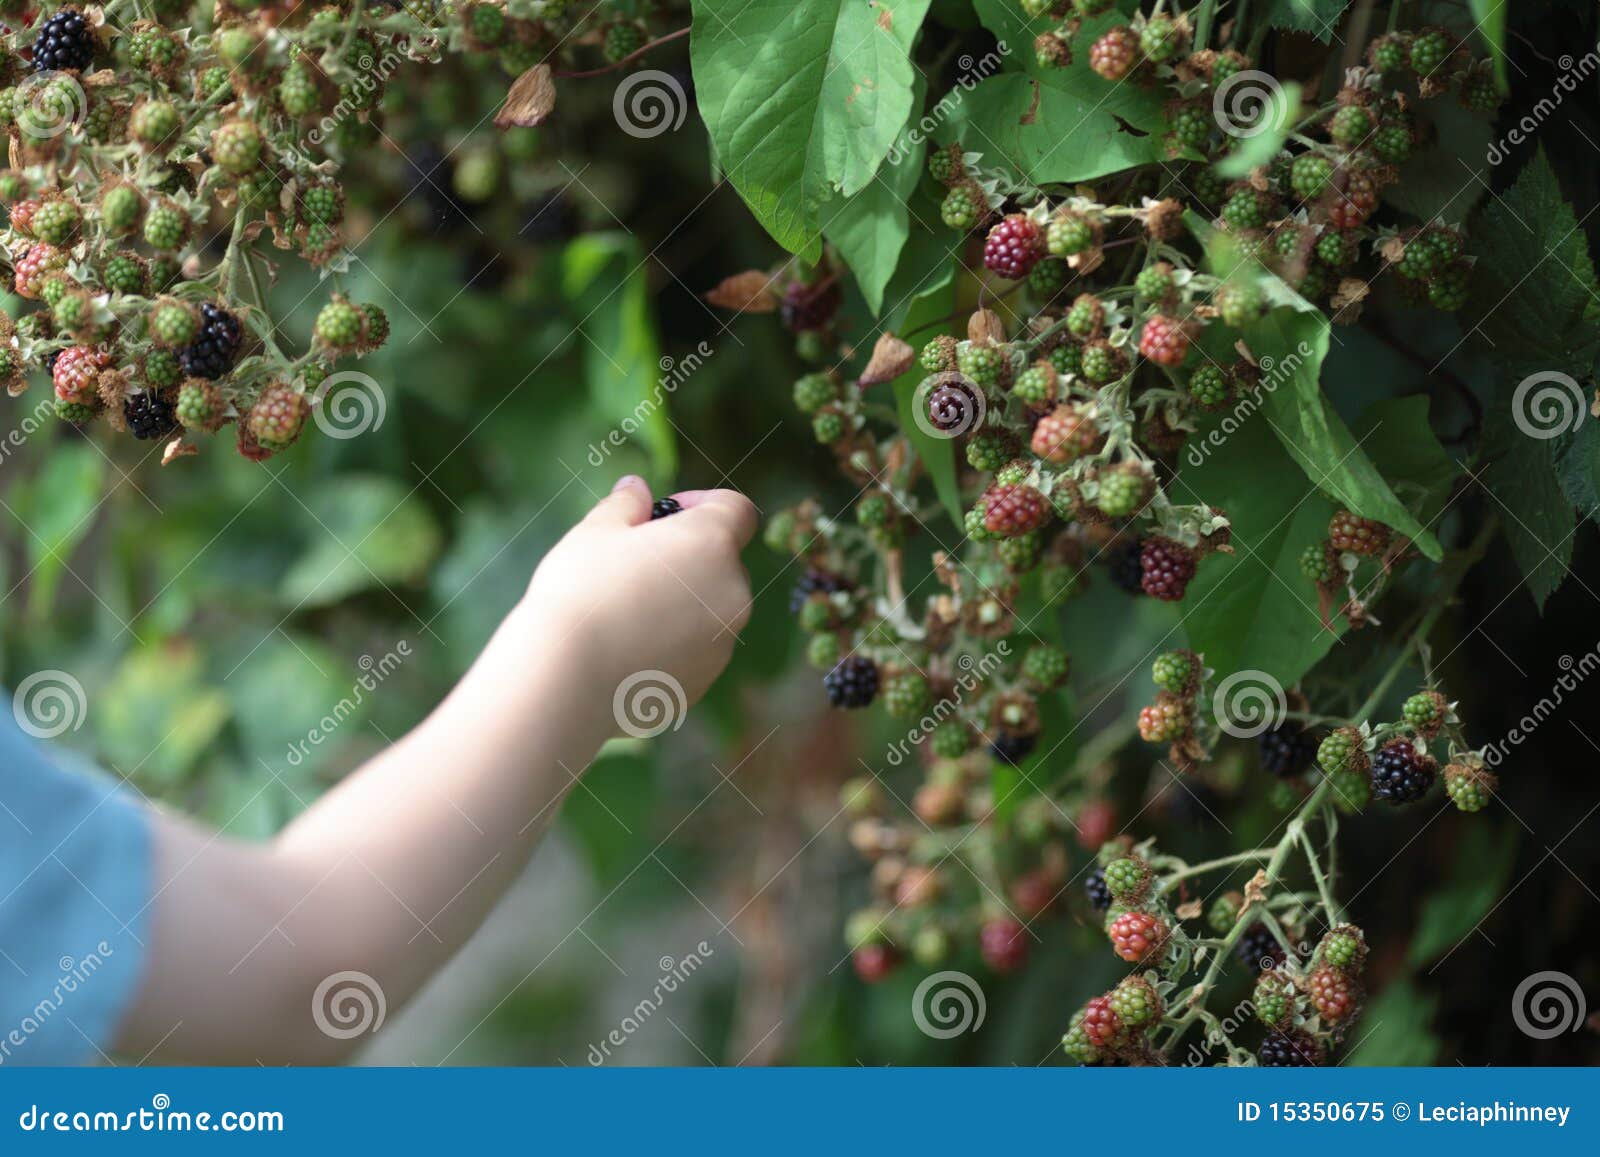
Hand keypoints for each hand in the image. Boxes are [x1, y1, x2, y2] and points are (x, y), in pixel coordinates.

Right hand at [521, 477, 757, 718]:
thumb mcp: (596, 532)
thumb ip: (626, 504)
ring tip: (623, 609)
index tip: (663, 514)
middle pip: (723, 560)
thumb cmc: (581, 593)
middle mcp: (733, 592)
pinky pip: (695, 648)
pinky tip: (625, 647)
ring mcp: (722, 642)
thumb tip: (637, 488)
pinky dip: (671, 641)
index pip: (737, 509)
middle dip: (688, 554)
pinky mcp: (705, 679)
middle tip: (634, 562)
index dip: (703, 502)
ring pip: (711, 607)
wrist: (568, 681)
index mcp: (712, 544)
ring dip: (681, 599)